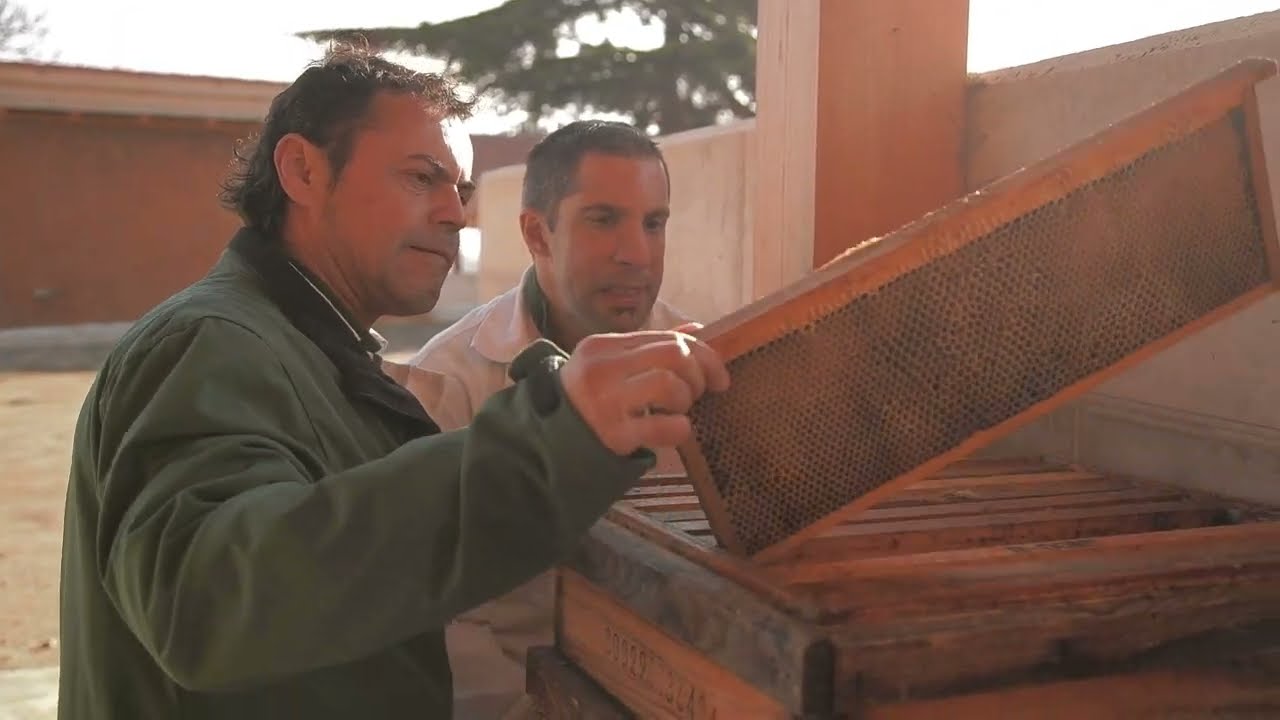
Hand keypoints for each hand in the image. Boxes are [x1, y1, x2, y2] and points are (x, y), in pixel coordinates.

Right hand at [559, 326, 730, 455]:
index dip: (703, 354)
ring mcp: (606, 401)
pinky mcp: (612, 434)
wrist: (546, 443)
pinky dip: (680, 428)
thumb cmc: (587, 402)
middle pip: (673, 354)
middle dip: (698, 374)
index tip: (718, 375)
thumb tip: (696, 331)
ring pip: (668, 384)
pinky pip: (664, 425)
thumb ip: (650, 349)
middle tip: (698, 393)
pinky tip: (674, 430)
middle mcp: (602, 368)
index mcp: (604, 346)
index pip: (666, 337)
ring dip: (685, 399)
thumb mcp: (611, 366)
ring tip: (677, 410)